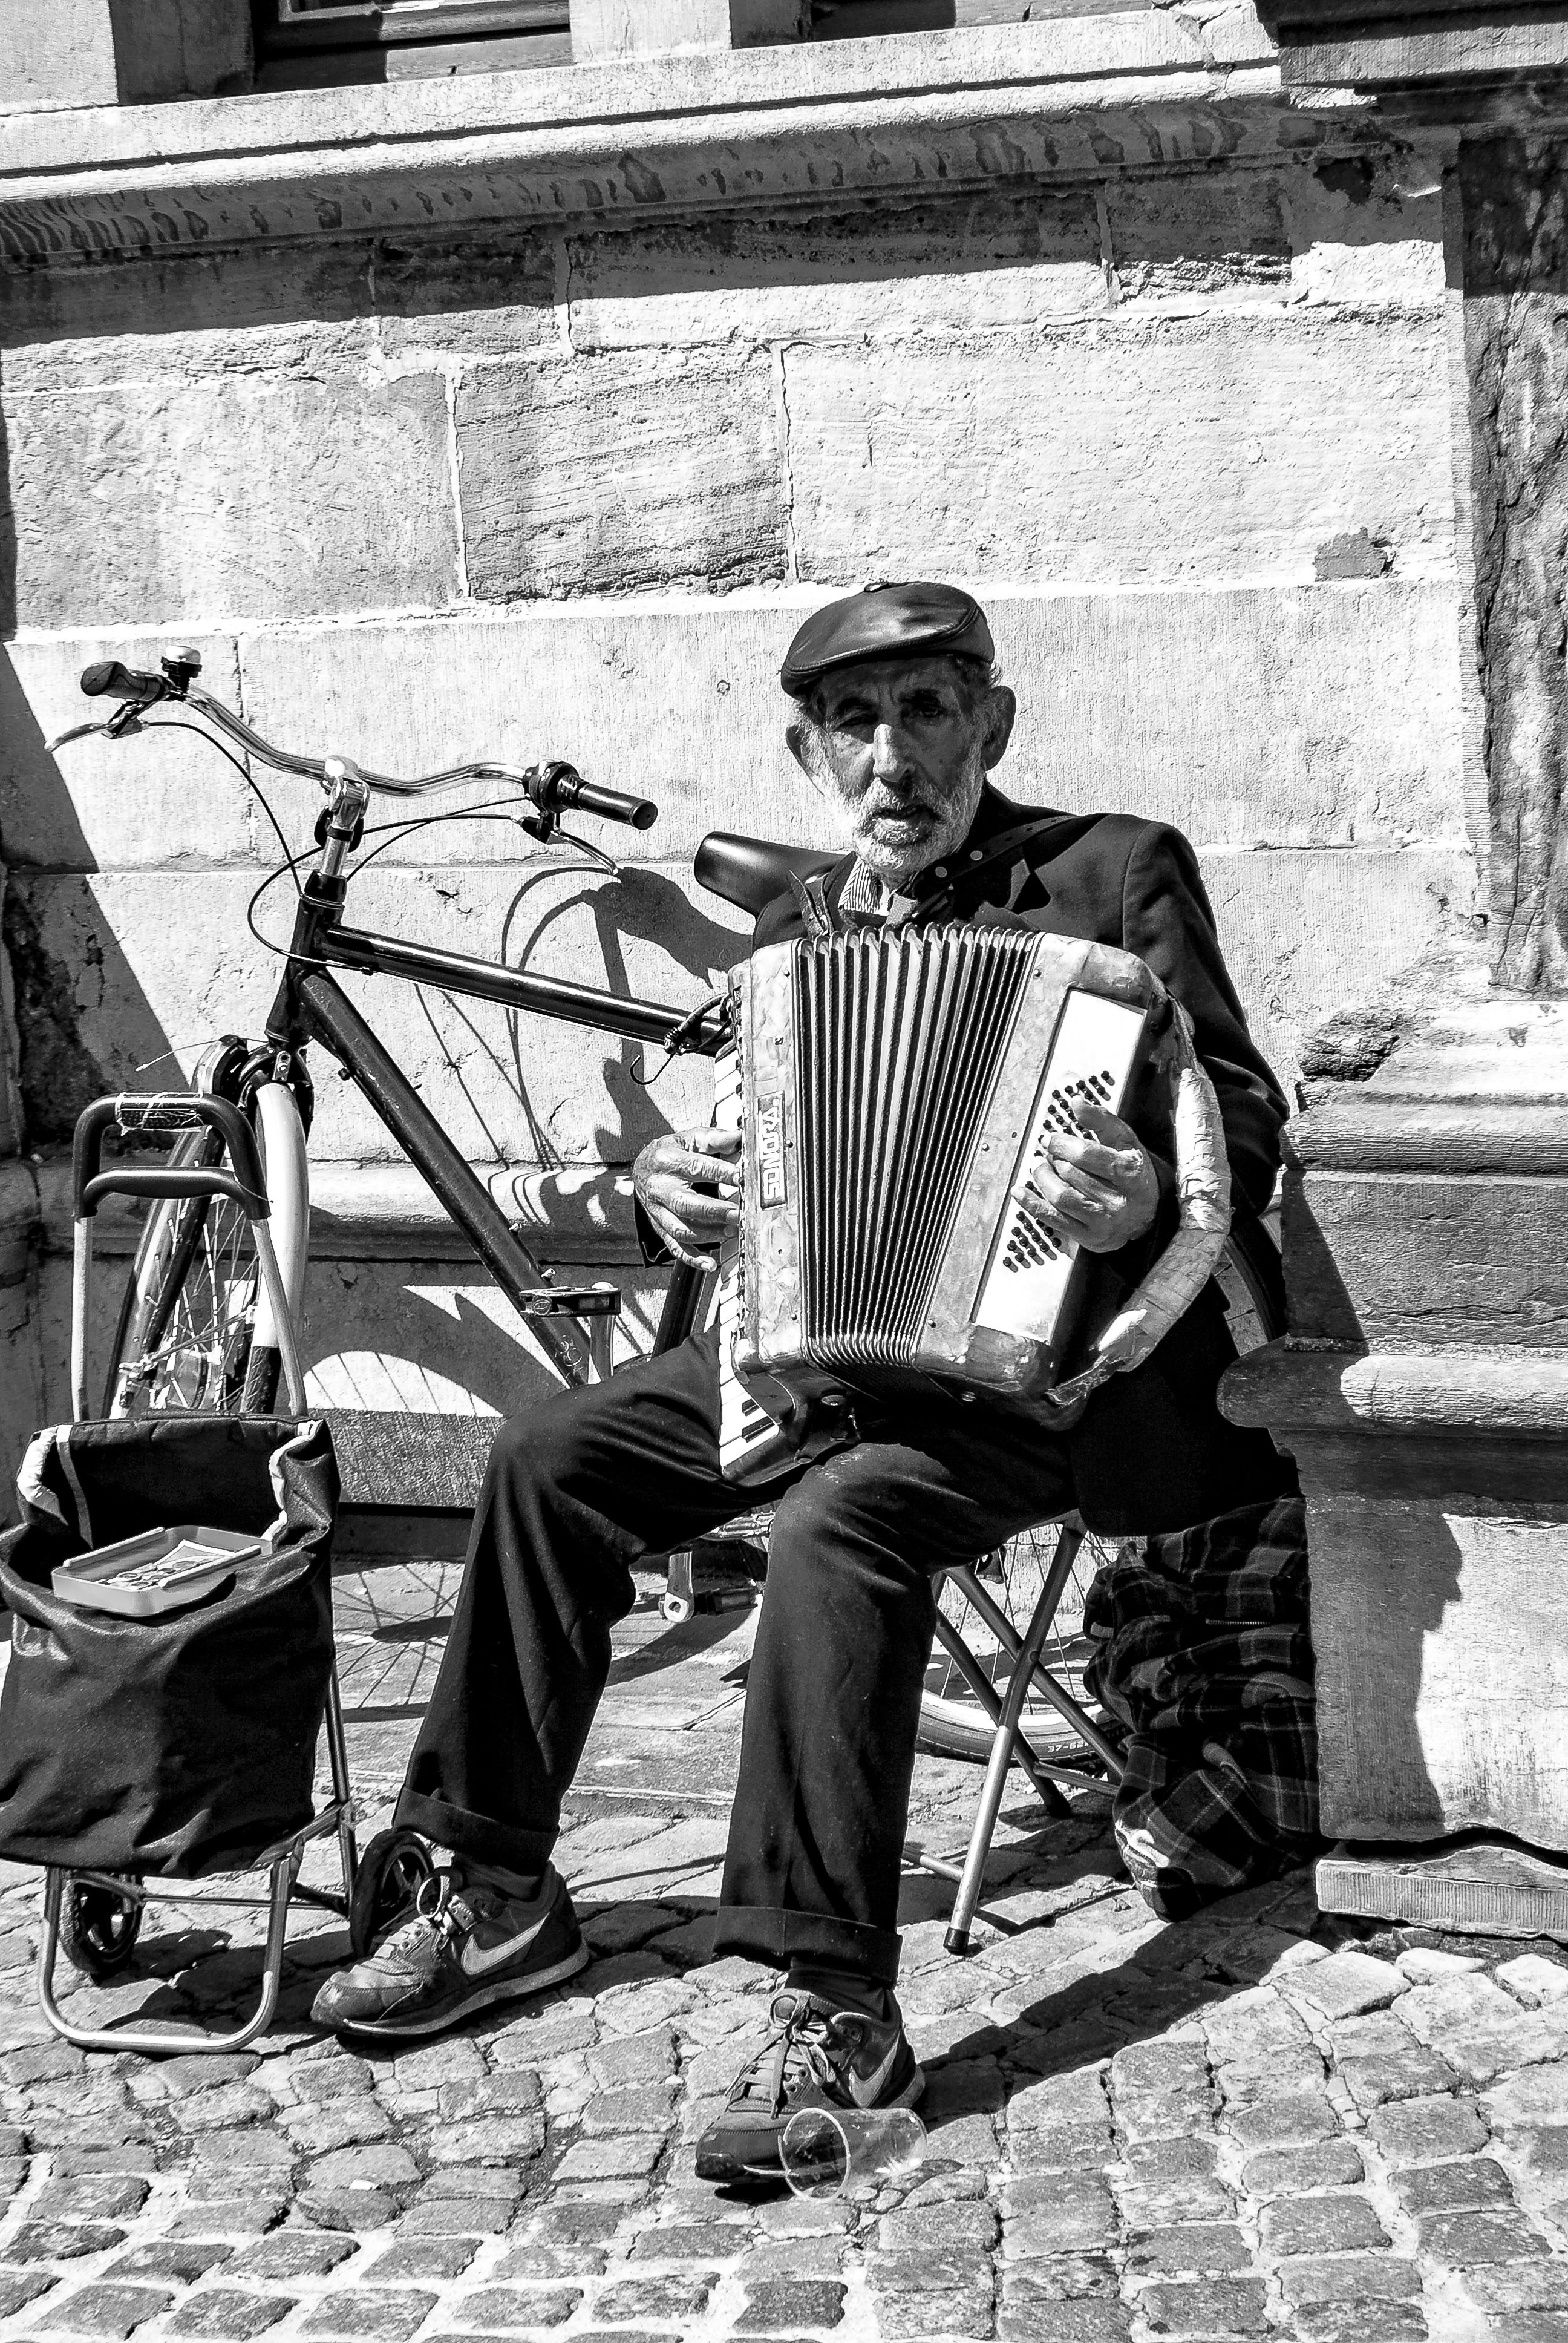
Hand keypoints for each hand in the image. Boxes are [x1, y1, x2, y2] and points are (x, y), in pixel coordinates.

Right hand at [634, 1124, 741, 1271]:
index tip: (741, 1177)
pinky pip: (674, 1247)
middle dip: (714, 1211)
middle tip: (738, 1213)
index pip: (695, 1167)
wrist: (643, 1168)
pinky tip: (709, 1263)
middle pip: (685, 1203)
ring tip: (731, 1231)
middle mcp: (660, 1187)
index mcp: (667, 1161)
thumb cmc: (669, 1153)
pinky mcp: (660, 1227)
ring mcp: (658, 1211)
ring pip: (680, 1229)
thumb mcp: (689, 1138)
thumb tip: (739, 1136)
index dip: (719, 1173)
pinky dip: (692, 1258)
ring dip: (708, 1234)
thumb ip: (714, 1138)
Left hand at [1014, 1101, 1159, 1256]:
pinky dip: (1032, 1203)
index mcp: (1130, 1173)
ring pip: (1060, 1196)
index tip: (1051, 1139)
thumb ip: (1101, 1120)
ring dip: (1042, 1177)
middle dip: (1053, 1159)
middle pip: (1071, 1174)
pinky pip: (1053, 1219)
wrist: (1148, 1214)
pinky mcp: (1089, 1236)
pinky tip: (1019, 1191)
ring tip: (1040, 1167)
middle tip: (1048, 1153)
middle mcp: (1118, 1200)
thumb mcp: (1125, 1142)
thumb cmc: (1132, 1173)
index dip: (1062, 1143)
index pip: (1087, 1154)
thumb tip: (1076, 1102)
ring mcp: (1103, 1221)